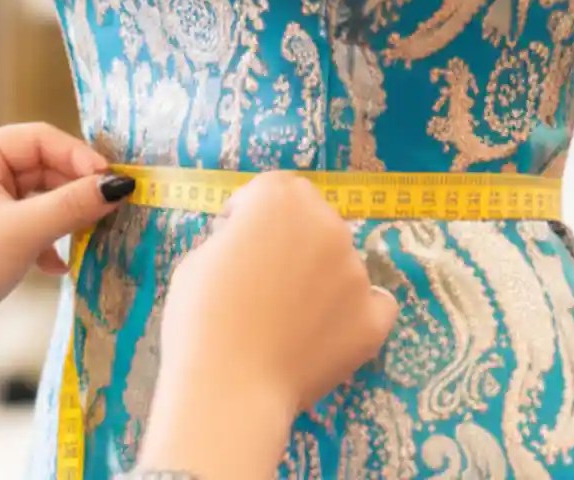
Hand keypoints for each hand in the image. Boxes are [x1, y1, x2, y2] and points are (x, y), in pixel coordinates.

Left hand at [0, 123, 134, 348]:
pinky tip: (58, 266)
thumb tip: (120, 185)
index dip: (77, 156)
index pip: (38, 139)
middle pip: (41, 167)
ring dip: (64, 218)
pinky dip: (47, 241)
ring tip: (89, 237)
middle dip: (74, 190)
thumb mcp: (24, 231)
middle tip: (109, 210)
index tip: (111, 180)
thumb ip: (74, 204)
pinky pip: (28, 224)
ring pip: (39, 198)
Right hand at [139, 173, 397, 478]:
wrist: (229, 385)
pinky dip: (354, 312)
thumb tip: (249, 247)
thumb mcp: (198, 258)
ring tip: (288, 315)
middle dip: (291, 238)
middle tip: (264, 277)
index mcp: (279, 201)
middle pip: (314, 218)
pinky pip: (373, 302)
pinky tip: (324, 332)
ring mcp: (358, 272)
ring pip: (341, 261)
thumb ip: (233, 239)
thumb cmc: (199, 317)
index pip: (276, 188)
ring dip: (320, 274)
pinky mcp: (375, 317)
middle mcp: (327, 226)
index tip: (236, 237)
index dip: (252, 211)